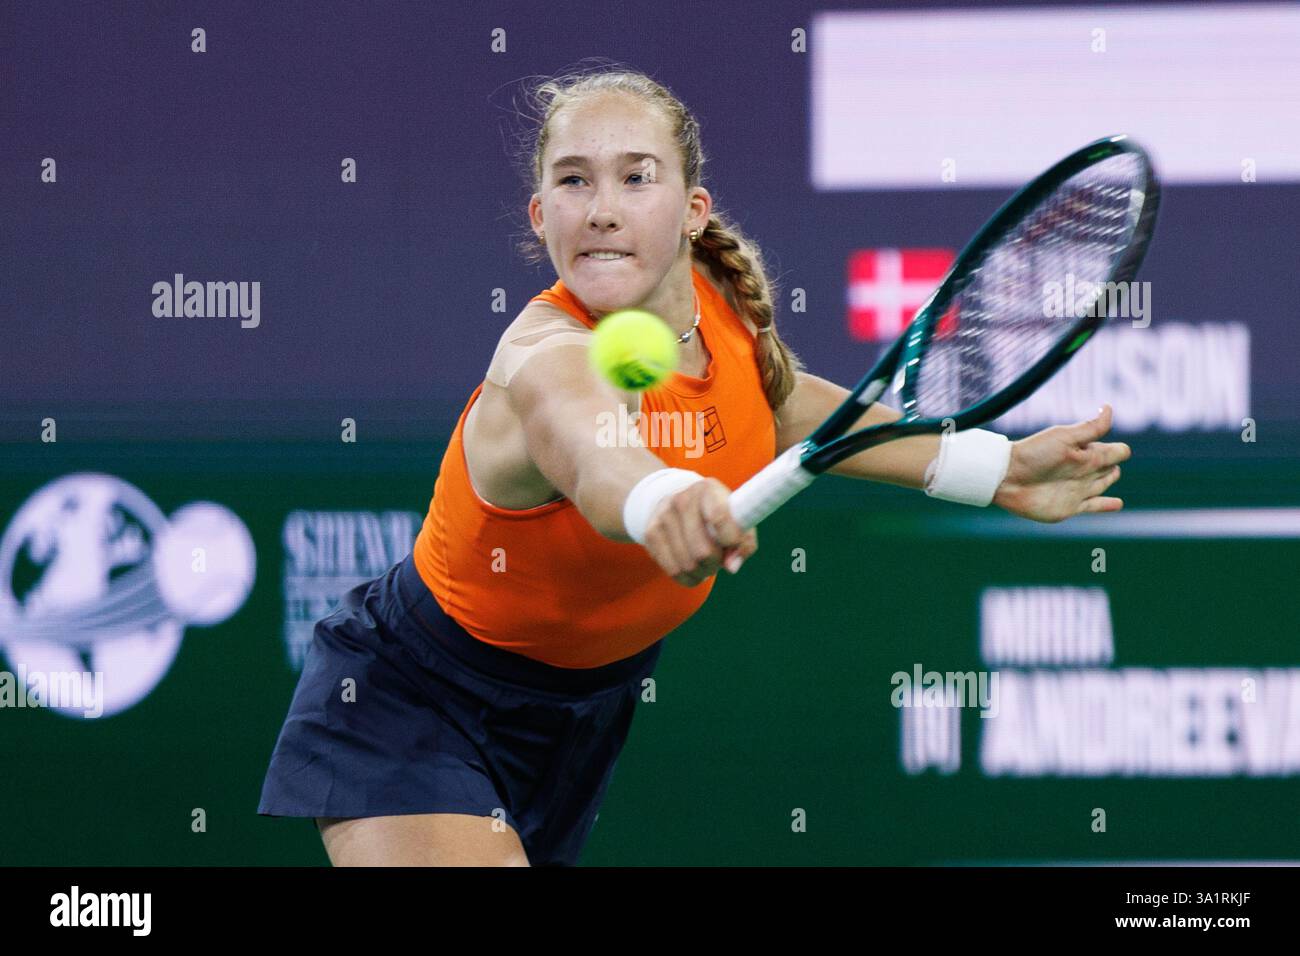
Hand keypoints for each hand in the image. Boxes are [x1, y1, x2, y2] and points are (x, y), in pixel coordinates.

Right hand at [642, 477, 758, 585]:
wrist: (679, 502)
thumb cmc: (716, 515)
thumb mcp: (737, 520)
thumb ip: (743, 543)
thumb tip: (731, 567)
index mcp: (708, 490)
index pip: (719, 517)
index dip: (730, 539)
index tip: (733, 546)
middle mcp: (683, 499)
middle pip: (702, 551)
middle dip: (715, 563)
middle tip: (718, 560)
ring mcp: (664, 516)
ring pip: (687, 564)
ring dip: (701, 572)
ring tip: (705, 564)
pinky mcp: (651, 533)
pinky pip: (672, 570)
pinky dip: (687, 577)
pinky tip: (692, 569)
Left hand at [992, 404, 1131, 522]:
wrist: (1007, 478)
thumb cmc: (1033, 454)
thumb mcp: (1064, 437)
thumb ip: (1090, 428)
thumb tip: (1109, 408)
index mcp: (1085, 452)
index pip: (1116, 451)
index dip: (1119, 451)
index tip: (1116, 451)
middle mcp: (1083, 471)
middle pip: (1110, 467)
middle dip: (1113, 462)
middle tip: (1111, 457)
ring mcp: (1078, 490)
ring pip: (1103, 484)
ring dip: (1109, 478)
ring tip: (1114, 472)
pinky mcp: (1070, 507)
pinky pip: (1094, 505)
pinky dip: (1107, 504)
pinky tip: (1118, 503)